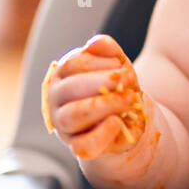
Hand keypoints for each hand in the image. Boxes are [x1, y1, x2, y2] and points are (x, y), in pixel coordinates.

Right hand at [41, 34, 148, 158]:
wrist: (125, 119)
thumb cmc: (116, 87)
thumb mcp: (116, 65)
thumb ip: (108, 50)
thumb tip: (95, 42)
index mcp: (63, 76)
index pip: (73, 65)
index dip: (100, 63)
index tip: (124, 66)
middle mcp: (57, 99)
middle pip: (70, 89)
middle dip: (103, 82)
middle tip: (132, 80)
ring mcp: (64, 125)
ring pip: (73, 116)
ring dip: (104, 105)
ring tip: (131, 99)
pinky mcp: (77, 146)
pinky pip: (82, 146)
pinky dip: (100, 135)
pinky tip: (116, 123)